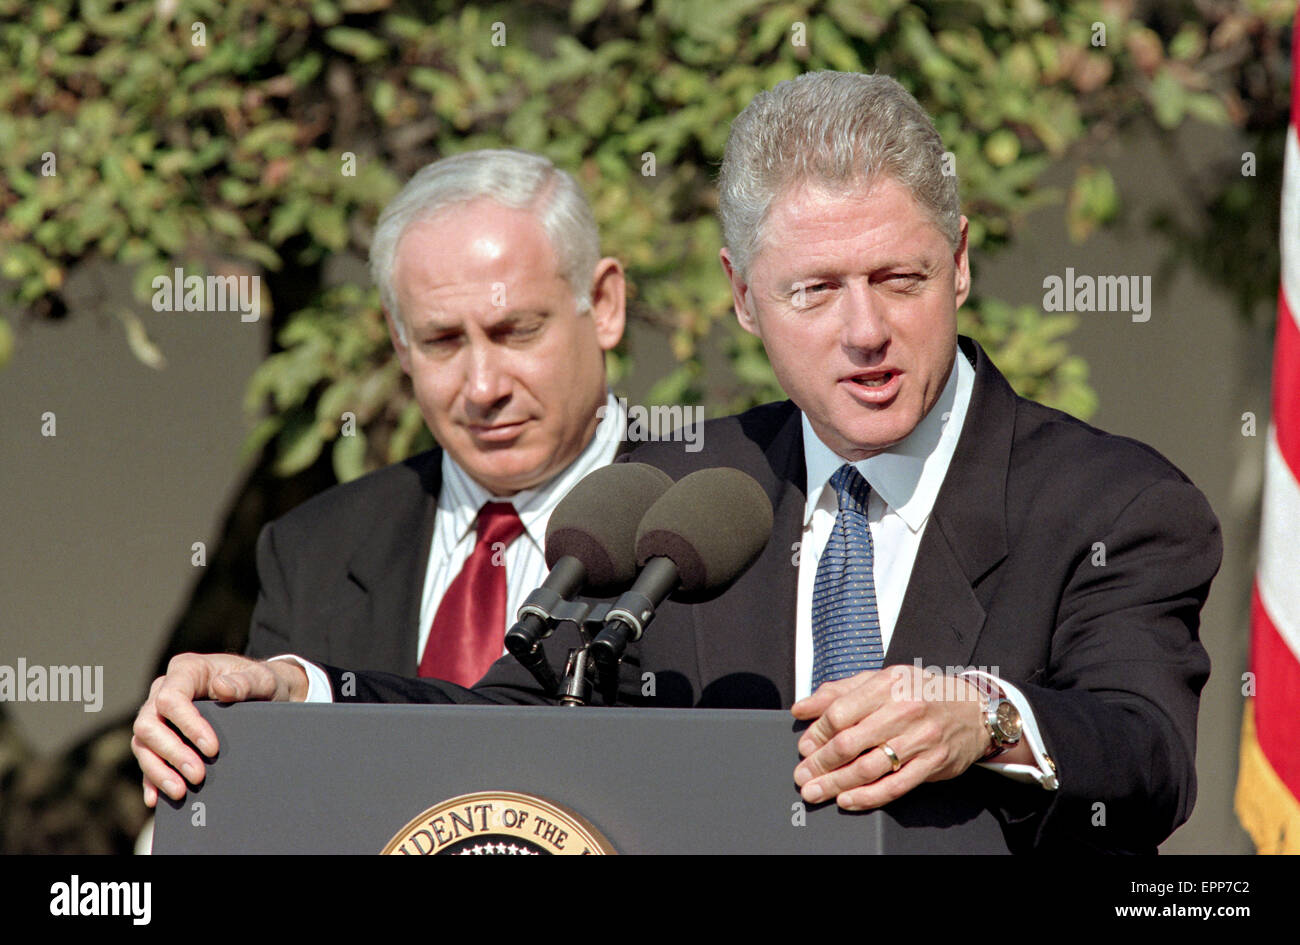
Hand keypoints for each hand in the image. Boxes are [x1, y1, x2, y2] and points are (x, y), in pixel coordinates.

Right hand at [131, 653, 308, 806]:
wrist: (263, 693)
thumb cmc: (259, 682)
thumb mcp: (262, 679)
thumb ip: (245, 682)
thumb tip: (221, 688)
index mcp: (186, 670)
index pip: (171, 698)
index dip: (187, 725)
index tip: (212, 748)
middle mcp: (164, 690)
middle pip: (149, 724)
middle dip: (172, 753)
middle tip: (198, 775)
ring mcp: (159, 714)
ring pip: (143, 743)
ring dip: (159, 770)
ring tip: (180, 791)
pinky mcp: (160, 736)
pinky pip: (147, 757)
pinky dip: (151, 778)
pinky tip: (156, 798)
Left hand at [790, 664, 989, 809]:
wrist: (974, 710)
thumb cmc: (921, 693)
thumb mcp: (880, 680)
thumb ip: (838, 691)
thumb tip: (801, 707)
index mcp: (886, 685)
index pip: (839, 712)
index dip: (816, 734)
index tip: (804, 747)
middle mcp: (903, 710)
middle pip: (849, 743)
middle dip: (820, 764)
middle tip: (803, 776)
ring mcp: (919, 739)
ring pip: (868, 768)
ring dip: (836, 784)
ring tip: (817, 791)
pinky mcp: (931, 764)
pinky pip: (893, 786)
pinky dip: (866, 797)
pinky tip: (848, 800)